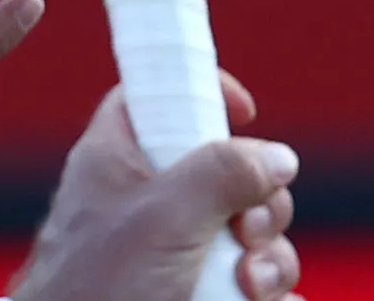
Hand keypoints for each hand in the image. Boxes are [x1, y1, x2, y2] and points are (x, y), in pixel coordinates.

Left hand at [9, 73, 301, 300]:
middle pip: (230, 172)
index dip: (201, 91)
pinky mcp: (196, 291)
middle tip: (244, 232)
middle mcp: (148, 199)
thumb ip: (219, 174)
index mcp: (119, 158)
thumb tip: (277, 156)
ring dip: (269, 259)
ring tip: (246, 285)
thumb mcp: (161, 216)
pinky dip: (271, 293)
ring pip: (251, 234)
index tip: (244, 112)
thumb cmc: (96, 284)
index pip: (157, 96)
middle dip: (260, 205)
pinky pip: (256, 281)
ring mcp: (175, 249)